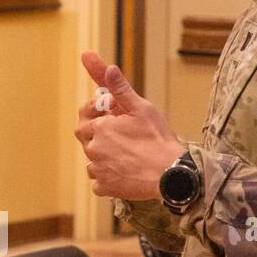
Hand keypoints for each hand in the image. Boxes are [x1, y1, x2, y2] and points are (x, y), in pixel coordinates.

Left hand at [76, 52, 183, 199]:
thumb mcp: (142, 108)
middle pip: (85, 139)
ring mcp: (97, 170)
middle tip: (118, 137)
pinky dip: (107, 177)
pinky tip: (125, 173)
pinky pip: (98, 181)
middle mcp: (93, 148)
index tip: (111, 116)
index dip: (98, 114)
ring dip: (102, 157)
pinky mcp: (104, 187)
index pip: (86, 116)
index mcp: (100, 127)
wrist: (170, 173)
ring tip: (126, 156)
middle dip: (98, 135)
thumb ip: (121, 89)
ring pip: (92, 161)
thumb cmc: (157, 139)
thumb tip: (109, 68)